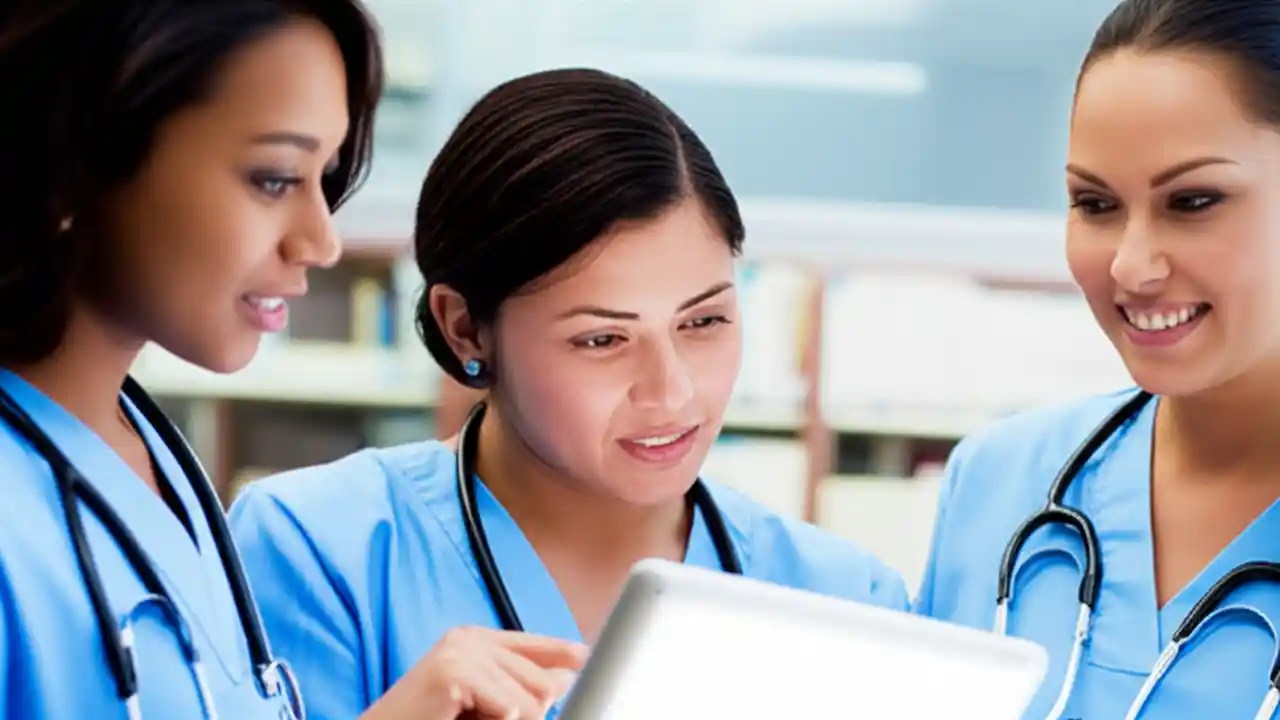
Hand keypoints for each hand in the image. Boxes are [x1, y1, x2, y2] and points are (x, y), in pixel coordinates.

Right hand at [360, 626, 587, 719]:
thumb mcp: (480, 704)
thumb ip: (517, 687)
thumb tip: (564, 678)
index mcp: (473, 639)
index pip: (535, 644)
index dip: (563, 654)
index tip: (585, 659)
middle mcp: (468, 637)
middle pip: (542, 679)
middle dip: (528, 712)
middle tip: (480, 719)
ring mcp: (460, 650)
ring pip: (532, 698)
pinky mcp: (453, 671)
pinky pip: (511, 709)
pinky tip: (461, 719)